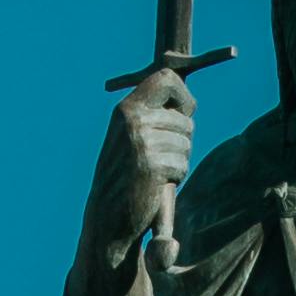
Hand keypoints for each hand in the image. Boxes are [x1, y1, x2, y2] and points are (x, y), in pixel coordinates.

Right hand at [83, 62, 199, 290]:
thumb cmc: (125, 175)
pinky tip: (156, 185)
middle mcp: (131, 120)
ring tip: (156, 172)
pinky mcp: (151, 165)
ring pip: (186, 143)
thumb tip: (188, 100)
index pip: (167, 78)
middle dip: (184, 138)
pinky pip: (182, 164)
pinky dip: (176, 177)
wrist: (107, 216)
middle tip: (164, 156)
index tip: (184, 113)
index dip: (183, 96)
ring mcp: (141, 142)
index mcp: (125, 109)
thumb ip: (151, 115)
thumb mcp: (130, 137)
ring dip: (179, 160)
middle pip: (185, 118)